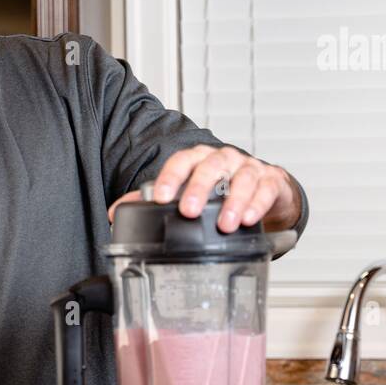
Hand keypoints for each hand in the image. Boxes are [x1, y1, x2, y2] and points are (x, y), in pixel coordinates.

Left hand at [107, 144, 299, 233]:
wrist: (263, 186)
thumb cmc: (221, 187)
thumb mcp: (189, 190)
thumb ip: (154, 200)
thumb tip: (114, 213)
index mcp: (199, 159)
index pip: (181, 160)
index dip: (170, 176)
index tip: (159, 197)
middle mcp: (223, 159)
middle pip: (210, 167)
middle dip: (199, 188)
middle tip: (189, 211)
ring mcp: (249, 168)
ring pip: (242, 178)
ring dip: (233, 202)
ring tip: (225, 225)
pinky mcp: (271, 182)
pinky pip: (265, 190)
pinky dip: (258, 205)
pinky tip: (250, 219)